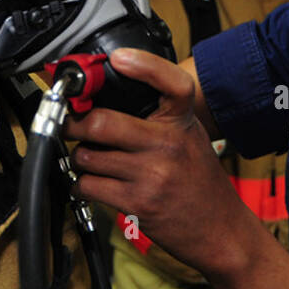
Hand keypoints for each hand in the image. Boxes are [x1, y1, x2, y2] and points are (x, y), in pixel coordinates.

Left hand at [65, 48, 256, 277]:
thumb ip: (159, 117)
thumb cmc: (199, 181)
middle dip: (73, 124)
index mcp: (182, 122)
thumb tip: (105, 100)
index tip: (118, 59)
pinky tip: (93, 184)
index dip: (143, 65)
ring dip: (79, 158)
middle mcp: (168, 144)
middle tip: (68, 124)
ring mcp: (152, 174)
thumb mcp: (190, 136)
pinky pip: (88, 186)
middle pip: (101, 122)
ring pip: (88, 156)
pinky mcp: (137, 203)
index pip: (170, 82)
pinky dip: (81, 185)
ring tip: (89, 160)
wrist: (220, 229)